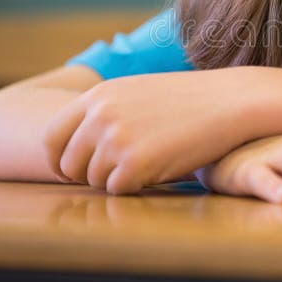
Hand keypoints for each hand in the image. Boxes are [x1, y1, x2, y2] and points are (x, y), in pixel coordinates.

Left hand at [42, 68, 256, 193]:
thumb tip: (76, 144)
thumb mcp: (137, 91)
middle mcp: (100, 116)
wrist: (229, 102)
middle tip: (118, 173)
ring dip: (118, 180)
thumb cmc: (188, 99)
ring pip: (95, 181)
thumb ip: (104, 111)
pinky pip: (119, 190)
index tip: (70, 171)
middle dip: (89, 175)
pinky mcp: (136, 164)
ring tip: (149, 162)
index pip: (52, 136)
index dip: (58, 160)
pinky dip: (136, 187)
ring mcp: (116, 140)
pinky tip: (159, 169)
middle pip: (70, 165)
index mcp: (98, 96)